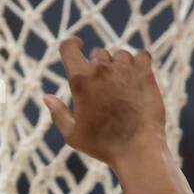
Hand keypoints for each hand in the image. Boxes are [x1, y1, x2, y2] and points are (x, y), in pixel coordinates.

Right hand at [45, 38, 167, 166]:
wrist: (137, 149)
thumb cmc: (102, 145)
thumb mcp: (72, 134)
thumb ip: (58, 113)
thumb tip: (47, 97)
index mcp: (80, 80)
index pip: (68, 47)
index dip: (71, 44)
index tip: (78, 45)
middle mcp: (101, 69)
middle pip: (97, 53)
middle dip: (98, 65)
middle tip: (104, 86)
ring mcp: (125, 69)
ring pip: (120, 54)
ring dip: (119, 65)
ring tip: (122, 86)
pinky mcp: (145, 73)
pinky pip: (142, 55)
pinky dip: (139, 63)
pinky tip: (137, 78)